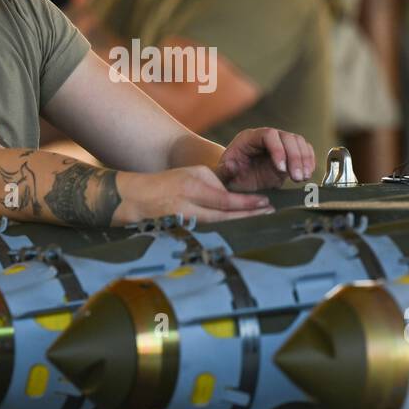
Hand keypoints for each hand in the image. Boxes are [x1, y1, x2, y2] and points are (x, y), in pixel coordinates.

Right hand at [116, 166, 274, 224]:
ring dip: (240, 226)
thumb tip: (235, 198)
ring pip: (218, 229)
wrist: (138, 199)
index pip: (225, 199)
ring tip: (259, 223)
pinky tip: (239, 231)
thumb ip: (215, 184)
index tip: (266, 202)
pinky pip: (208, 235)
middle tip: (270, 214)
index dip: (247, 203)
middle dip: (249, 216)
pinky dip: (226, 233)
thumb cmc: (169, 182)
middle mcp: (187, 208)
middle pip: (225, 217)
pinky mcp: (181, 235)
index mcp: (191, 189)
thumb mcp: (192, 173)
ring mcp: (184, 225)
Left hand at [213, 128, 316, 191]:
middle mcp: (267, 138)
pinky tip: (307, 173)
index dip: (278, 149)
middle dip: (295, 157)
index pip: (268, 135)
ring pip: (298, 142)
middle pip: (287, 137)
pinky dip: (309, 161)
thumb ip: (225, 171)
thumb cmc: (230, 177)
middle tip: (296, 177)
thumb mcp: (223, 176)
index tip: (281, 169)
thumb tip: (231, 165)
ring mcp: (280, 144)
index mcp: (249, 138)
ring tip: (302, 177)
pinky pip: (304, 150)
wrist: (239, 183)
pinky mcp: (290, 154)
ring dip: (304, 160)